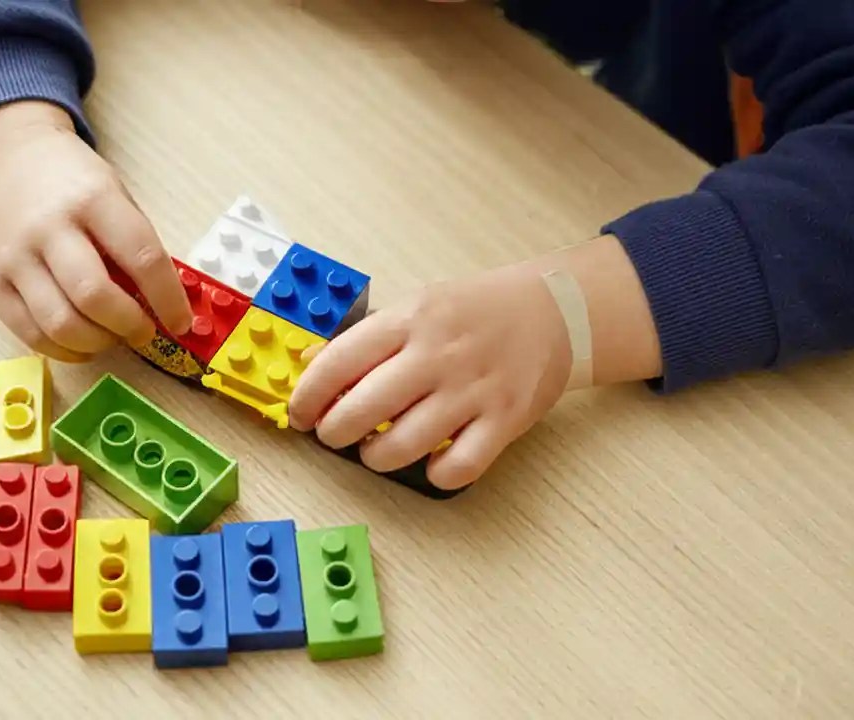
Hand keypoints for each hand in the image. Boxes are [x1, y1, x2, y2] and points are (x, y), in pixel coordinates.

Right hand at [0, 101, 192, 360]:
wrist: (6, 157)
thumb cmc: (71, 183)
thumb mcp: (114, 194)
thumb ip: (135, 245)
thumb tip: (161, 305)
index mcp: (93, 199)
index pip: (141, 257)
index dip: (168, 299)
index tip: (181, 322)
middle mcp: (49, 227)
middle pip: (95, 296)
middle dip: (130, 326)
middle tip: (144, 332)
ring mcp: (14, 256)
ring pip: (60, 323)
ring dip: (98, 342)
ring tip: (113, 336)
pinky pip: (29, 333)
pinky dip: (64, 349)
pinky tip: (83, 344)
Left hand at [288, 262, 573, 489]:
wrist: (553, 311)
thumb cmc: (476, 312)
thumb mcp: (419, 306)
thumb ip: (370, 339)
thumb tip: (314, 370)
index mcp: (412, 319)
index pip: (339, 361)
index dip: (309, 396)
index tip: (300, 415)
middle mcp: (439, 354)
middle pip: (364, 409)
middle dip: (335, 433)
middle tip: (334, 436)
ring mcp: (473, 389)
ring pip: (403, 445)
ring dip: (377, 457)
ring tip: (377, 451)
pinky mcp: (504, 420)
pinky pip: (457, 467)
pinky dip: (436, 474)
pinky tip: (430, 462)